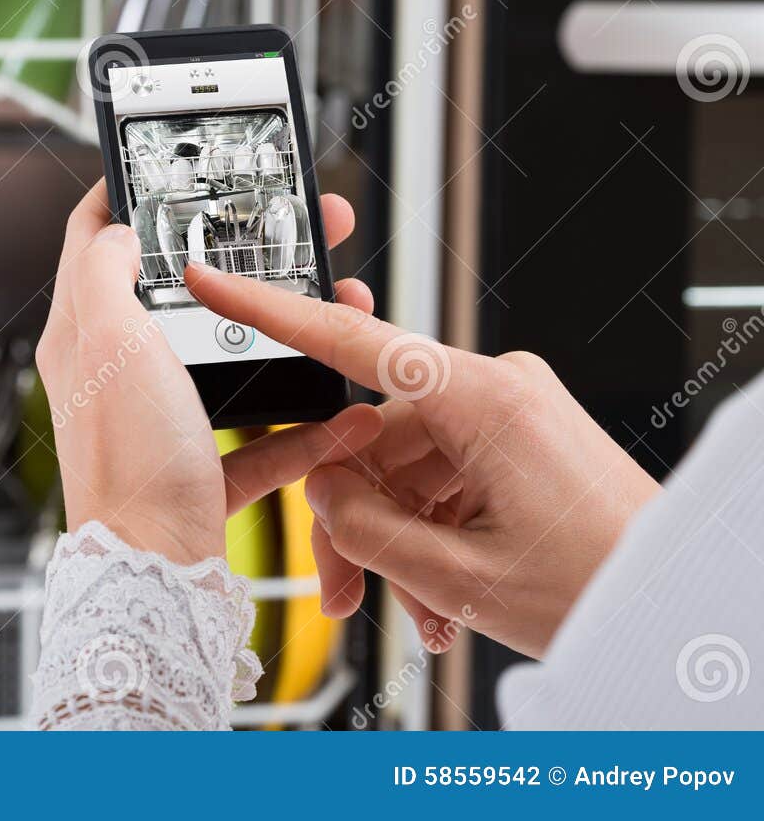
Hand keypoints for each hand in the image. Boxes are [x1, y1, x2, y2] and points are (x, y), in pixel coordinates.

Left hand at [36, 181, 381, 566]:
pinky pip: (262, 439)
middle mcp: (118, 374)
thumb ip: (106, 271)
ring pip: (232, 360)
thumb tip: (114, 225)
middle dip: (242, 259)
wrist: (155, 574)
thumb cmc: (127, 461)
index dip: (130, 194)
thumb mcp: (110, 340)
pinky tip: (345, 416)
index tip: (179, 168)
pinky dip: (305, 427)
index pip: (93, 239)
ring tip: (335, 311)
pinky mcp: (201, 472)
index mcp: (85, 334)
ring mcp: (162, 423)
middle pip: (184, 294)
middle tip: (298, 231)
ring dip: (287, 337)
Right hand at [183, 264, 661, 657]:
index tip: (215, 282)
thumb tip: (320, 489)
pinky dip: (432, 532)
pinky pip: (445, 476)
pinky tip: (442, 595)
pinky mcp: (523, 438)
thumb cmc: (603, 586)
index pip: (349, 340)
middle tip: (345, 590)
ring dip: (397, 540)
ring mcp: (512, 411)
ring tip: (419, 610)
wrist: (678, 603)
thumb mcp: (457, 574)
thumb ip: (364, 525)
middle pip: (372, 437)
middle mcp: (497, 388)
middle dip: (353, 517)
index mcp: (482, 399)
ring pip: (405, 466)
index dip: (267, 311)